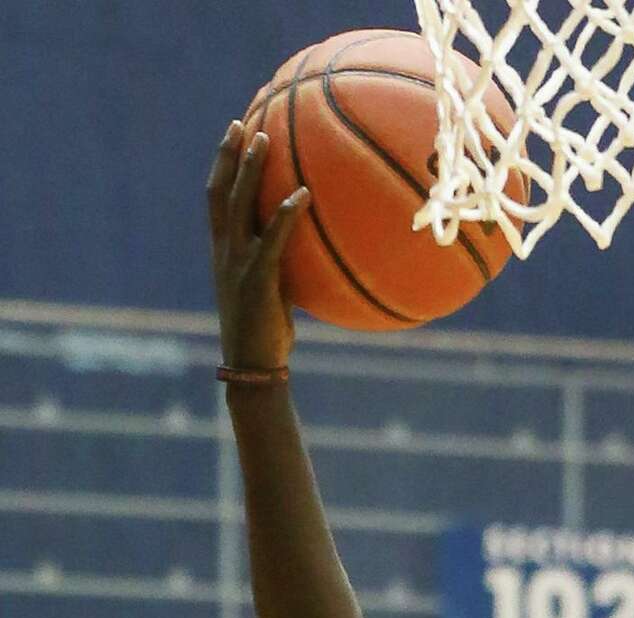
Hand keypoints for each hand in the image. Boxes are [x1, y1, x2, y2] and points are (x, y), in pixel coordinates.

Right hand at [206, 119, 309, 371]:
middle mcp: (224, 252)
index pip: (215, 198)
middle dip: (229, 155)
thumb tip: (307, 247)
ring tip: (265, 139)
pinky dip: (285, 214)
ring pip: (239, 205)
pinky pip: (272, 238)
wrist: (253, 366)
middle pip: (220, 191)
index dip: (221, 164)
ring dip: (251, 170)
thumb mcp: (268, 291)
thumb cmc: (266, 333)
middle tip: (242, 123)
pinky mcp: (258, 279)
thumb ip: (277, 264)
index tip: (233, 133)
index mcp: (223, 252)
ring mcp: (238, 264)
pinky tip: (303, 193)